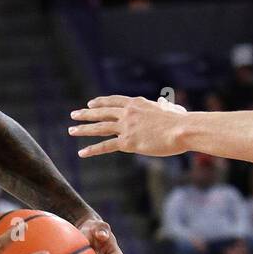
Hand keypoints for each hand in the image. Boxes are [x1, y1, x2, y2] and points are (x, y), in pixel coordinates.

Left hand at [69, 94, 187, 158]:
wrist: (182, 129)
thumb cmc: (180, 121)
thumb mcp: (170, 109)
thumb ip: (163, 106)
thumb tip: (164, 102)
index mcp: (137, 103)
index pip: (114, 101)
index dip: (100, 102)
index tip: (90, 103)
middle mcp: (128, 113)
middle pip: (102, 112)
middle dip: (86, 114)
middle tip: (73, 115)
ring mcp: (126, 127)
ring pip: (100, 127)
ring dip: (83, 129)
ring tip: (71, 130)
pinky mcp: (127, 142)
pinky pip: (106, 146)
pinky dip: (92, 149)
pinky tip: (81, 152)